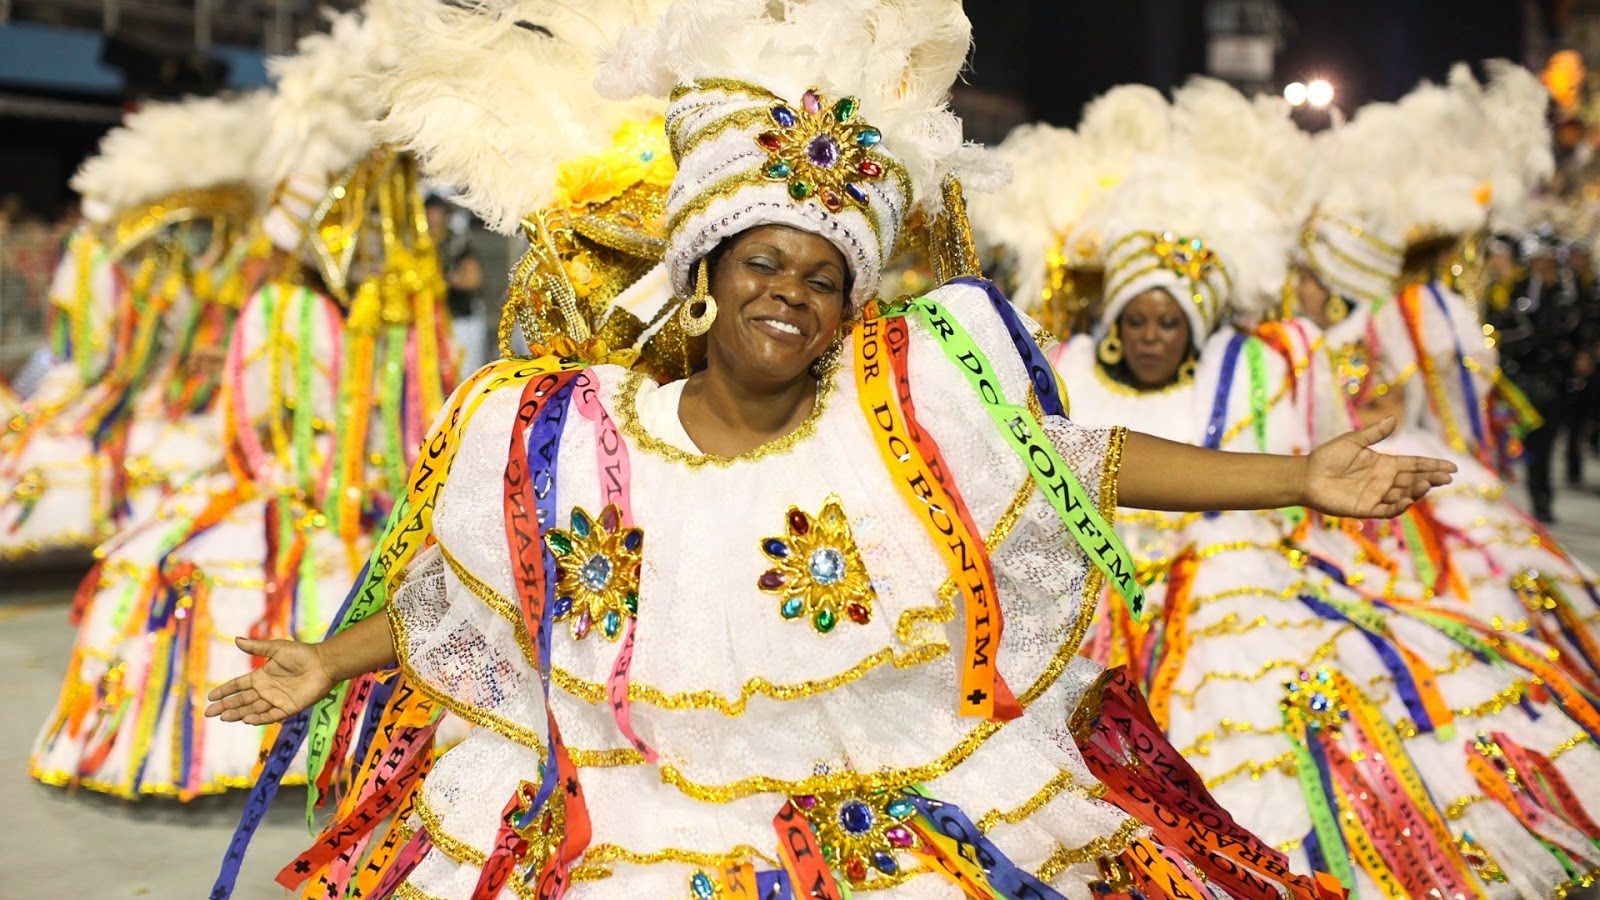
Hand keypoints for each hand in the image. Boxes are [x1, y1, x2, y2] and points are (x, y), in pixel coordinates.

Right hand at [204, 636, 335, 724]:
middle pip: (241, 700)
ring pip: (252, 709)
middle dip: (226, 706)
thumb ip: (256, 647)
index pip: (238, 685)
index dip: (225, 691)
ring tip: (223, 717)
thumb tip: (236, 640)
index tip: (210, 696)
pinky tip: (246, 719)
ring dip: (238, 713)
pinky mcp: (288, 708)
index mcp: (262, 676)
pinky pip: (270, 715)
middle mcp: (267, 690)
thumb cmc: (302, 653)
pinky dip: (258, 718)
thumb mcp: (276, 648)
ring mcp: (277, 700)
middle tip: (209, 713)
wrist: (323, 663)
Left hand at [1302, 417, 1456, 517]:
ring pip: (1404, 495)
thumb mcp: (1352, 441)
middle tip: (1447, 478)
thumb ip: (1374, 433)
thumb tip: (1394, 418)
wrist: (1306, 475)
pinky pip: (1387, 510)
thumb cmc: (1327, 457)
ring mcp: (1376, 495)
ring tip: (1426, 484)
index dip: (1433, 465)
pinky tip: (1406, 499)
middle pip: (1414, 479)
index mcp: (1384, 463)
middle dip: (1431, 478)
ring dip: (1416, 491)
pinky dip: (1398, 506)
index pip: (1414, 464)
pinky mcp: (1365, 508)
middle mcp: (1384, 480)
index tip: (1452, 467)